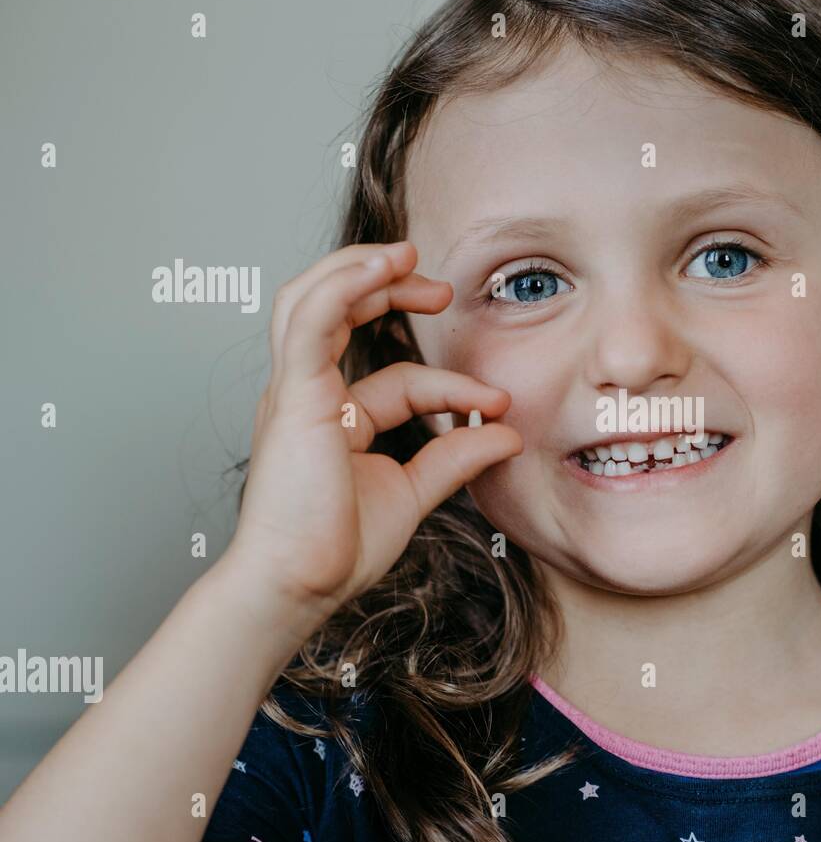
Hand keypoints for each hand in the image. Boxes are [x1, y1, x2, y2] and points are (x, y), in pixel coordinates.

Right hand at [223, 241, 521, 639]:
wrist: (298, 586)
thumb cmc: (335, 550)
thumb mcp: (412, 493)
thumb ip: (455, 458)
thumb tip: (507, 435)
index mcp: (333, 416)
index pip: (398, 379)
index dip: (450, 384)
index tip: (497, 404)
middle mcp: (308, 395)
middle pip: (339, 314)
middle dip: (388, 289)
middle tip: (442, 287)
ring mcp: (295, 390)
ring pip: (312, 300)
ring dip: (359, 269)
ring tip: (405, 255)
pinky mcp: (293, 394)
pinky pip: (311, 319)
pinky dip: (345, 285)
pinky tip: (383, 268)